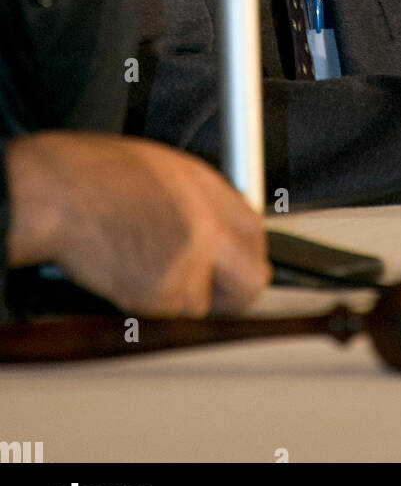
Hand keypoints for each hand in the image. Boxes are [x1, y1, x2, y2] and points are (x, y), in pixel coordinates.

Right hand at [6, 133, 270, 314]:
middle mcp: (204, 231)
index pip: (256, 235)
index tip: (238, 261)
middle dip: (235, 291)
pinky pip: (165, 315)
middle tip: (215, 286)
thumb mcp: (170, 170)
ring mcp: (182, 267)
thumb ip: (208, 200)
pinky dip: (150, 305)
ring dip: (181, 298)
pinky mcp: (154, 297)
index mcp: (210, 194)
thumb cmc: (99, 175)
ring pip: (200, 306)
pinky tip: (129, 272)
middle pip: (250, 283)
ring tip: (147, 265)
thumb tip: (227, 226)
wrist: (60, 193)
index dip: (248, 252)